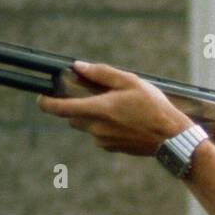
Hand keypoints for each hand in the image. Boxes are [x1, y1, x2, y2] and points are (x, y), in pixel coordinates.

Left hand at [36, 60, 192, 155]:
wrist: (172, 138)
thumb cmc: (154, 107)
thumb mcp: (130, 82)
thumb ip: (102, 74)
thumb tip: (79, 66)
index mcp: (98, 109)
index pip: (59, 109)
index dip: (45, 103)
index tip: (42, 97)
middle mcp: (96, 128)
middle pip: (72, 116)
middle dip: (77, 105)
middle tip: (95, 94)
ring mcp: (103, 140)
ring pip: (86, 125)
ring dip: (93, 116)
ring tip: (118, 108)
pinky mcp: (112, 148)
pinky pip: (99, 135)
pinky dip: (105, 126)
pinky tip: (126, 121)